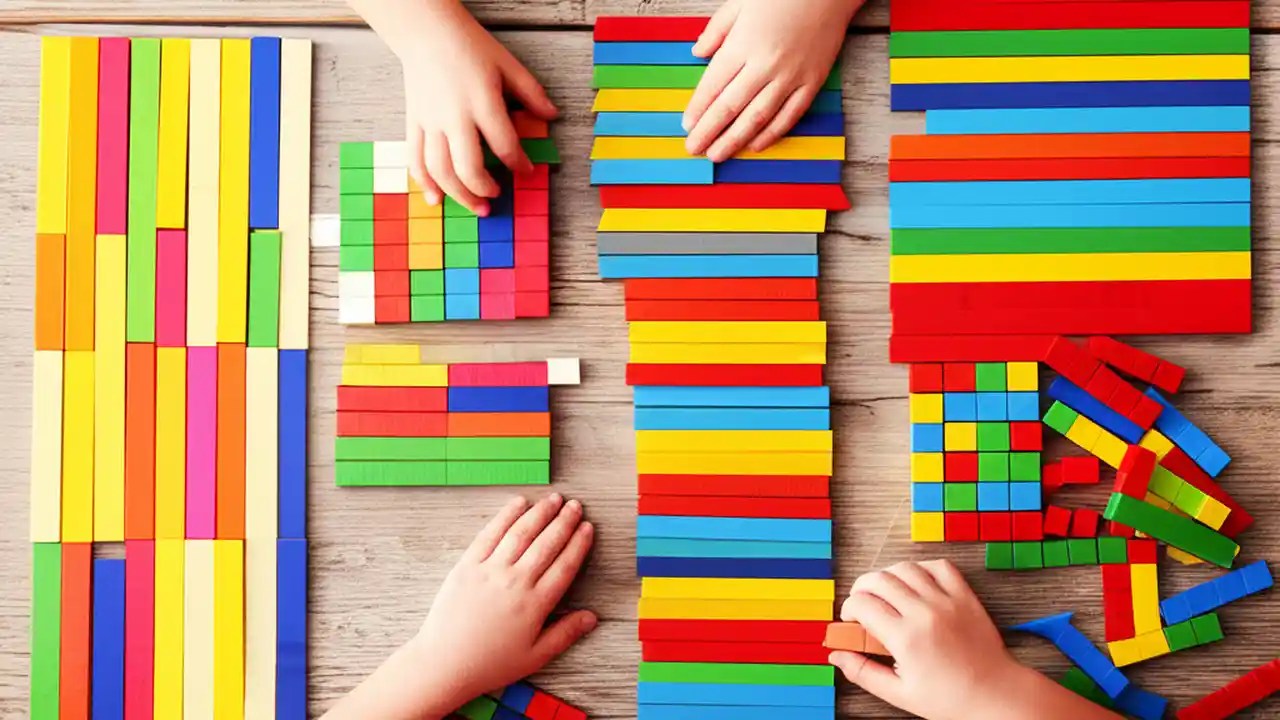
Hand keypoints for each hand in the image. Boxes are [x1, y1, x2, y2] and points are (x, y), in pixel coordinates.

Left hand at [322, 495, 594, 719]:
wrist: (444, 663)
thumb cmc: (490, 664)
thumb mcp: (535, 656)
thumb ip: (565, 634)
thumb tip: (592, 617)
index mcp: (535, 604)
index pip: (565, 565)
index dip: (579, 544)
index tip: (587, 528)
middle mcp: (515, 581)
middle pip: (546, 544)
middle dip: (564, 521)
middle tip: (575, 506)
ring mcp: (490, 570)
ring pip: (521, 533)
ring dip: (540, 513)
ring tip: (554, 500)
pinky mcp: (468, 565)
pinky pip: (490, 533)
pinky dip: (506, 515)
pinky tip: (519, 503)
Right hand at [397, 1, 556, 214]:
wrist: (426, 32)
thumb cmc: (468, 47)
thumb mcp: (507, 64)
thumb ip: (531, 93)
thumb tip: (553, 115)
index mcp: (481, 101)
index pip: (504, 144)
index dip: (518, 164)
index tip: (525, 171)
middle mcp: (453, 116)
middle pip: (467, 167)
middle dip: (484, 189)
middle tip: (497, 196)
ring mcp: (430, 122)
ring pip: (440, 170)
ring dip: (458, 195)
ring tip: (476, 206)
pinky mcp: (413, 123)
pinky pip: (416, 160)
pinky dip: (425, 183)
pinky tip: (436, 199)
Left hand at [682, 0, 857, 161]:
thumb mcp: (740, 2)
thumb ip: (717, 30)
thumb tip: (697, 52)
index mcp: (743, 44)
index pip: (713, 85)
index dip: (698, 109)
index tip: (687, 126)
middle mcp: (765, 64)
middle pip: (730, 107)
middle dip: (709, 132)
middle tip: (694, 149)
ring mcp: (790, 76)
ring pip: (757, 117)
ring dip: (735, 140)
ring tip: (718, 154)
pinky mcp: (812, 82)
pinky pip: (790, 115)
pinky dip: (772, 133)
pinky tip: (755, 145)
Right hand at [831, 560, 1021, 719]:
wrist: (996, 695)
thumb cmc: (952, 699)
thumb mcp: (900, 693)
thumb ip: (864, 672)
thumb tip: (837, 657)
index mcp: (906, 639)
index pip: (862, 604)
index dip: (848, 609)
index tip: (851, 619)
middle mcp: (924, 613)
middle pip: (878, 580)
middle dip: (861, 588)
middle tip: (862, 603)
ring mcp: (947, 602)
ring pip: (904, 568)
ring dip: (888, 575)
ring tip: (886, 592)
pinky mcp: (965, 597)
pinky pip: (939, 566)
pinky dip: (922, 568)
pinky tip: (916, 583)